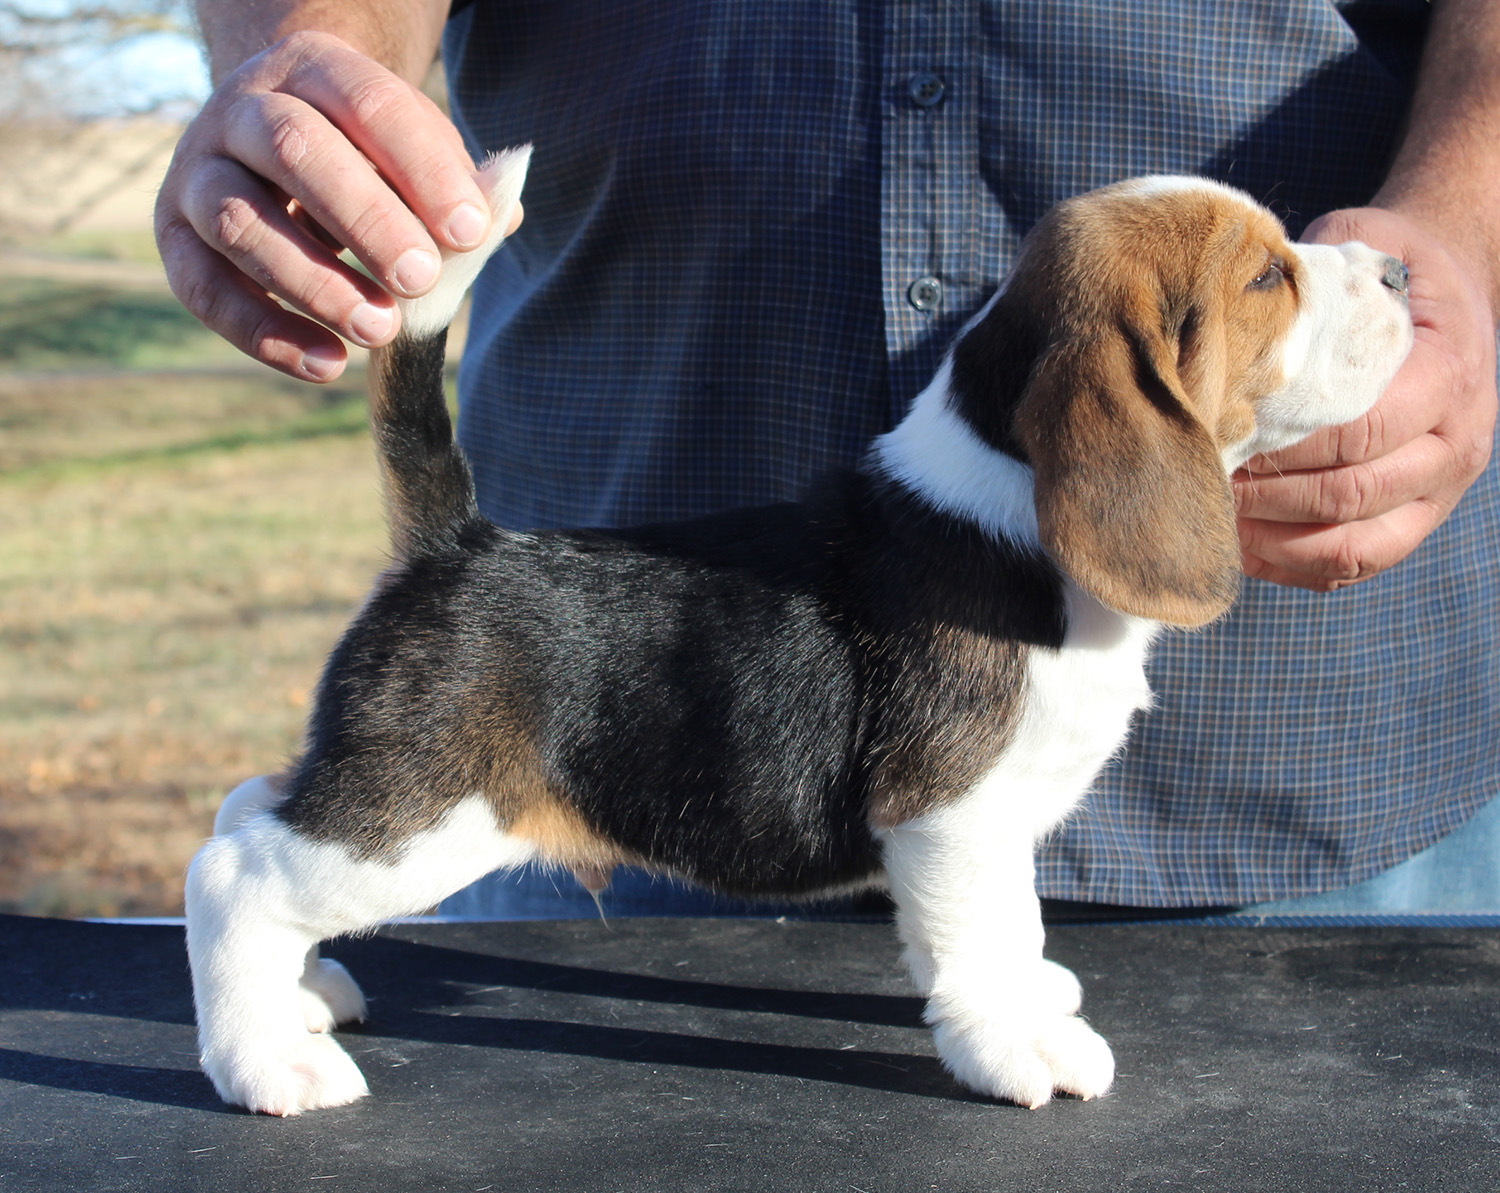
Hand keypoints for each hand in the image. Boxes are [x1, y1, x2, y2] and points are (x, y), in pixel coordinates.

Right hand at [154, 31, 516, 381]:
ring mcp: (199, 169)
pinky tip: (327, 366)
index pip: (369, 104)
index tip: (471, 231)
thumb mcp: (417, 152)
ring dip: (315, 283)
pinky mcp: (174, 233)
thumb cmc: (367, 154)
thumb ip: (458, 183)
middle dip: (366, 220)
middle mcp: (243, 109)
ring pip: (241, 221)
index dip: (422, 168)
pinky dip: (263, 332)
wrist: (273, 137)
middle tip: (421, 279)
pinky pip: (203, 287)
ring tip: (380, 330)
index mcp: (314, 69)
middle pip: (295, 151)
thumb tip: (501, 219)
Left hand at [1233, 207, 1496, 590]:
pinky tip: (1238, 547)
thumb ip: (1307, 285)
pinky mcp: (1417, 521)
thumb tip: (1220, 314)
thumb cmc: (1389, 268)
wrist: (1450, 290)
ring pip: (1353, 547)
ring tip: (1210, 520)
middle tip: (1198, 483)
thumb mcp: (1362, 247)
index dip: (1281, 445)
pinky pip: (1354, 566)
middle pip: (1351, 494)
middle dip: (1265, 496)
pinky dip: (1292, 566)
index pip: (1358, 429)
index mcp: (1447, 374)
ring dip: (1273, 542)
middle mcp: (1456, 443)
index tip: (1215, 440)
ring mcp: (1441, 492)